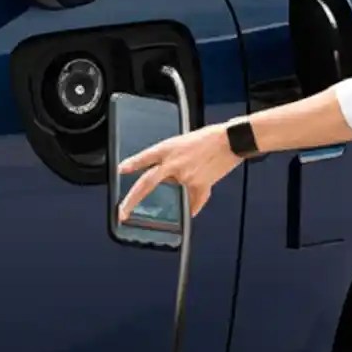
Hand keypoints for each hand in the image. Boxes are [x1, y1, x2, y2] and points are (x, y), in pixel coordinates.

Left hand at [117, 122, 242, 221]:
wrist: (231, 140)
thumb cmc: (210, 138)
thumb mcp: (184, 142)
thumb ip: (172, 159)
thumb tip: (169, 178)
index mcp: (169, 148)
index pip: (145, 157)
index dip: (132, 164)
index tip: (120, 170)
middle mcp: (174, 163)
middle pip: (147, 183)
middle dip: (133, 200)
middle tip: (123, 212)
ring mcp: (186, 176)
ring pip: (176, 187)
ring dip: (182, 182)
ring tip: (198, 167)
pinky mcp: (200, 185)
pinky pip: (193, 202)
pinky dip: (193, 207)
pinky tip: (191, 211)